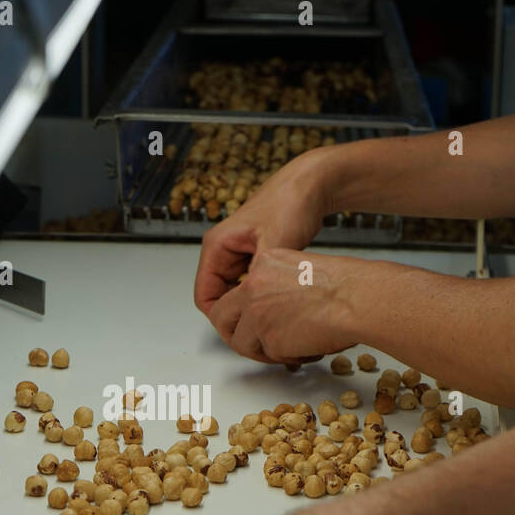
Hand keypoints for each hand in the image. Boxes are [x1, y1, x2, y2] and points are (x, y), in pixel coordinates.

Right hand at [194, 149, 336, 317]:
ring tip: (272, 315)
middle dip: (237, 313)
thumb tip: (252, 306)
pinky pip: (250, 285)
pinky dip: (261, 294)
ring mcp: (237, 253)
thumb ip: (258, 277)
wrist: (310, 185)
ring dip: (250, 304)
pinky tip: (279, 299)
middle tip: (262, 327)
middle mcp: (222, 251)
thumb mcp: (274, 244)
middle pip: (219, 297)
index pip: (204, 296)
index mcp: (216, 246)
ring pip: (235, 293)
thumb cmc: (290, 204)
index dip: (221, 317)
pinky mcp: (253, 255)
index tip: (244, 329)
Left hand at [208, 247, 360, 364]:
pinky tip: (307, 348)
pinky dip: (287, 357)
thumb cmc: (344, 285)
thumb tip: (270, 312)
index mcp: (262, 264)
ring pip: (242, 343)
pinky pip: (269, 356)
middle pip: (222, 318)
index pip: (234, 293)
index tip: (244, 322)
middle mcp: (253, 287)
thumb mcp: (300, 270)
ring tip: (290, 347)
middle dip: (234, 335)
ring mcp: (257, 314)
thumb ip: (276, 287)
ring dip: (262, 350)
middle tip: (250, 344)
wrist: (358, 299)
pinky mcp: (270, 339)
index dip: (237, 312)